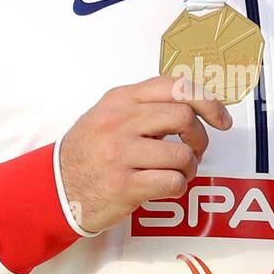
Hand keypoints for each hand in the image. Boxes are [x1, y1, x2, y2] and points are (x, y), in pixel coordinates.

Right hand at [59, 74, 232, 233]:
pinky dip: (178, 187)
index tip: (220, 119)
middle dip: (199, 138)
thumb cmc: (88, 152)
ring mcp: (120, 154)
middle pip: (184, 117)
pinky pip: (172, 182)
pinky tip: (165, 187)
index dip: (207, 101)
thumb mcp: (108, 114)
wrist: (54, 187)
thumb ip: (145, 105)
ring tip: (177, 173)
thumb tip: (193, 103)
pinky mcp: (124, 186)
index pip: (175, 86)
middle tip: (193, 150)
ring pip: (182, 154)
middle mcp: (120, 122)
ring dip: (189, 168)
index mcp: (120, 99)